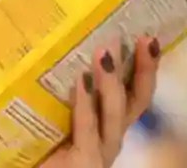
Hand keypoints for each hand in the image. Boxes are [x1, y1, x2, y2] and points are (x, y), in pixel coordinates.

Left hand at [40, 35, 160, 167]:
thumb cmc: (38, 141)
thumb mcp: (50, 106)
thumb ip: (55, 79)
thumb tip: (45, 33)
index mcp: (106, 120)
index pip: (133, 91)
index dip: (145, 65)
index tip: (148, 35)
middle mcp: (109, 134)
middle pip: (136, 101)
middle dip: (145, 69)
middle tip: (143, 37)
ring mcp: (99, 152)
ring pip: (115, 114)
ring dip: (112, 82)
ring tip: (105, 52)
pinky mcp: (84, 163)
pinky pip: (88, 131)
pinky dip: (87, 105)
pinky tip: (82, 82)